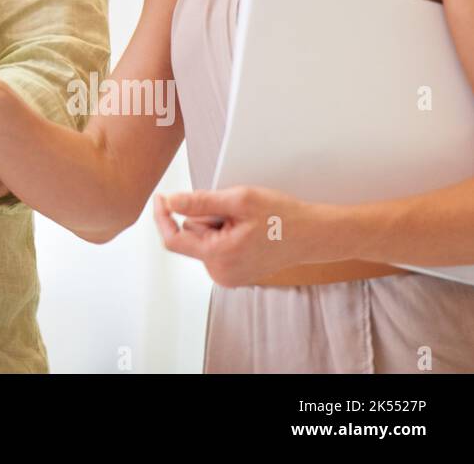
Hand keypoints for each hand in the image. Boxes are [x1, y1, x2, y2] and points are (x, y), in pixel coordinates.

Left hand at [153, 186, 321, 286]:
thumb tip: (170, 202)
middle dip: (204, 216)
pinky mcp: (233, 273)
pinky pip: (214, 246)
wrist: (312, 235)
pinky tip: (246, 231)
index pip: (173, 239)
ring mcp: (228, 276)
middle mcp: (221, 273)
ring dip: (215, 224)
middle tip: (234, 211)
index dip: (162, 216)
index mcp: (220, 256)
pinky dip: (223, 233)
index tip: (160, 197)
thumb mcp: (239, 199)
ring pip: (202, 239)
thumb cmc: (282, 216)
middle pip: (190, 234)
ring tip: (244, 222)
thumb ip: (199, 202)